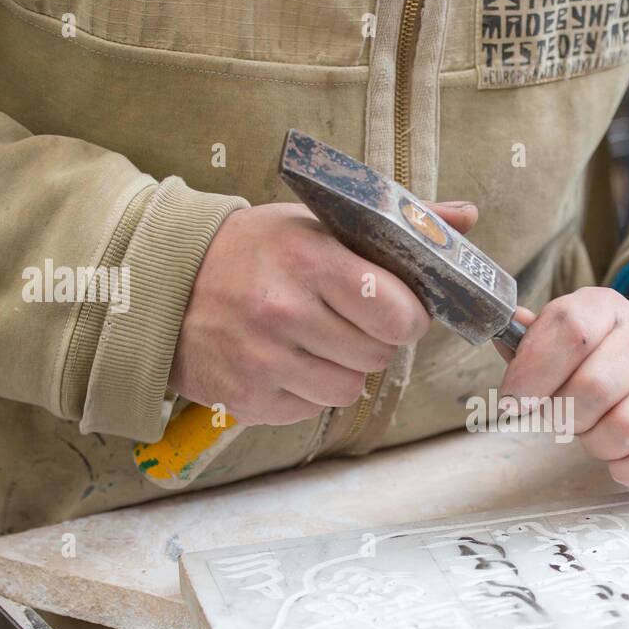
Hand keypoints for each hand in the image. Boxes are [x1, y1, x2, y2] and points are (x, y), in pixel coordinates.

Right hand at [171, 199, 478, 424]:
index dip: (407, 315)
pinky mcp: (249, 399)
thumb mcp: (318, 224)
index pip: (398, 313)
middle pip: (379, 354)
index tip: (393, 307)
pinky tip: (285, 360)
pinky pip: (313, 409)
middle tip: (348, 320)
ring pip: (350, 388)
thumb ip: (397, 225)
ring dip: (343, 369)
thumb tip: (465, 218)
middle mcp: (283, 310)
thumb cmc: (255, 252)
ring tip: (314, 339)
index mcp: (309, 258)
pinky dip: (308, 390)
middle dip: (374, 340)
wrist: (163, 285)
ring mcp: (263, 360)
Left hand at [499, 266, 628, 487]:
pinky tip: (620, 458)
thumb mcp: (561, 339)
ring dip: (597, 444)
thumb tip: (509, 333)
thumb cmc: (599, 362)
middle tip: (564, 418)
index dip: (532, 372)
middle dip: (565, 416)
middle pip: (593, 387)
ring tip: (596, 433)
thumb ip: (529, 342)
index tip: (514, 401)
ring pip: (626, 427)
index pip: (569, 328)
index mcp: (607, 308)